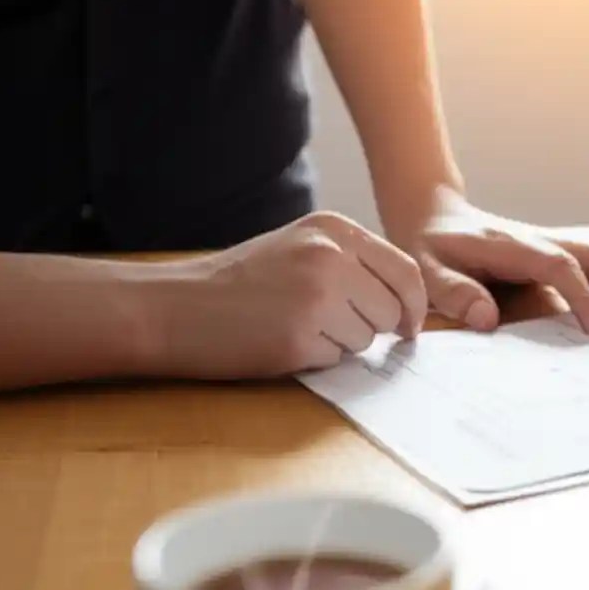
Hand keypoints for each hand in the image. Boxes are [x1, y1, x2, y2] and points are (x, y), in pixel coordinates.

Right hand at [153, 211, 426, 377]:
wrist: (174, 305)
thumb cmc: (239, 283)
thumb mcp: (300, 248)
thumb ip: (352, 264)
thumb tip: (407, 304)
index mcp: (334, 229)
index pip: (406, 271)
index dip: (414, 305)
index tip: (409, 325)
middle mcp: (330, 257)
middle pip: (391, 309)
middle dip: (372, 327)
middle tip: (330, 325)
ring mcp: (316, 296)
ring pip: (367, 338)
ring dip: (340, 343)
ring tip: (295, 325)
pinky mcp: (299, 337)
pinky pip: (336, 359)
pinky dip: (315, 358)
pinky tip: (281, 340)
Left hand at [408, 198, 588, 334]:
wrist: (434, 217)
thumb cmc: (432, 248)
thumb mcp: (426, 272)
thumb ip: (454, 293)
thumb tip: (486, 319)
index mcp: (515, 246)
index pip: (561, 264)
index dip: (582, 295)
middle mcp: (545, 240)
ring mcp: (558, 244)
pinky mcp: (564, 254)